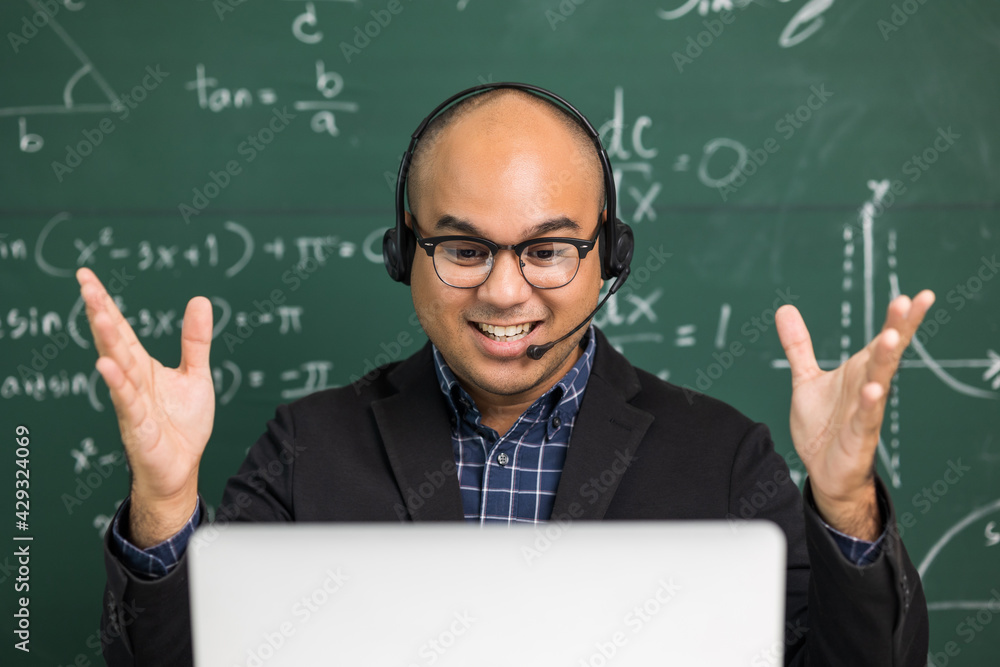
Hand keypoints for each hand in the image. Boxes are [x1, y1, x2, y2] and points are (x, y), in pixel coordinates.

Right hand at [77, 268, 214, 545]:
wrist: (183, 467)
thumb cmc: (183, 424)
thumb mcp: (196, 375)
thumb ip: (195, 341)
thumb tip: (200, 300)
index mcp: (143, 367)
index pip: (121, 329)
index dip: (105, 303)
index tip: (86, 276)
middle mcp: (133, 381)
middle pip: (114, 342)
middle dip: (101, 313)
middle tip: (86, 285)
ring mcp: (132, 403)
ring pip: (118, 368)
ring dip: (108, 343)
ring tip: (100, 315)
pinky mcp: (138, 426)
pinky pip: (127, 402)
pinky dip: (118, 385)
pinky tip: (107, 366)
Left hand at [775, 290, 934, 538]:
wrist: (821, 469)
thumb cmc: (822, 423)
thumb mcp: (806, 379)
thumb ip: (798, 346)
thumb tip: (785, 308)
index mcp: (859, 371)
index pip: (882, 340)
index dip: (897, 319)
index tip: (913, 295)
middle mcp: (867, 387)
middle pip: (886, 353)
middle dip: (898, 328)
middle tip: (910, 302)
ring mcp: (866, 411)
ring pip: (879, 381)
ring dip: (885, 360)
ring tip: (891, 337)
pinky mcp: (858, 436)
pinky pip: (866, 418)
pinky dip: (869, 404)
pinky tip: (873, 390)